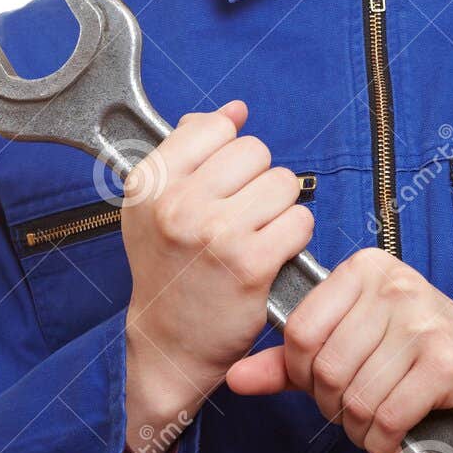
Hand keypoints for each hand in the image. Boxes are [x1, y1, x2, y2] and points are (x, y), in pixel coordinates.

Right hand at [121, 99, 315, 422]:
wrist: (169, 342)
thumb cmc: (167, 269)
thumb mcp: (155, 204)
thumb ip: (190, 148)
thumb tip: (235, 110)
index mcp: (152, 183)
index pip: (216, 128)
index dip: (229, 152)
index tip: (222, 179)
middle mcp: (179, 205)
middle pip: (255, 151)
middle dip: (258, 179)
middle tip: (242, 212)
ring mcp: (215, 234)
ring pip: (283, 183)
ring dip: (281, 207)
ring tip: (258, 232)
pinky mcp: (250, 264)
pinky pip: (300, 221)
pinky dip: (295, 235)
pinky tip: (273, 251)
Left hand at [225, 248, 452, 452]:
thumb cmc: (418, 354)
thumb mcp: (353, 344)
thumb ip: (292, 361)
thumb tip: (233, 376)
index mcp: (363, 269)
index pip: (299, 331)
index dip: (302, 375)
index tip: (324, 387)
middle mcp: (393, 284)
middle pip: (325, 368)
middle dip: (334, 407)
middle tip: (356, 412)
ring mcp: (421, 319)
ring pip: (355, 396)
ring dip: (361, 429)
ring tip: (379, 424)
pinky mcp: (445, 359)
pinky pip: (388, 415)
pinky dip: (385, 441)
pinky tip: (398, 437)